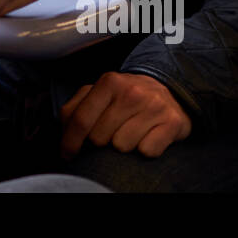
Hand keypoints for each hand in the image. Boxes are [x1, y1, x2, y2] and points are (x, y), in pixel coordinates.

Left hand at [59, 71, 191, 158]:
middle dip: (100, 142)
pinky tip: (146, 136)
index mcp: (109, 82)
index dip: (70, 142)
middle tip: (110, 132)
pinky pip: (146, 151)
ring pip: (121, 146)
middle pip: (99, 137)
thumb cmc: (127, 96)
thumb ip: (77, 107)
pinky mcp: (172, 123)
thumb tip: (64, 133)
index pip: (80, 119)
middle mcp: (132, 92)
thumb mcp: (101, 93)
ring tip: (130, 132)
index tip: (67, 154)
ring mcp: (154, 107)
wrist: (170, 90)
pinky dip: (144, 149)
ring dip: (123, 145)